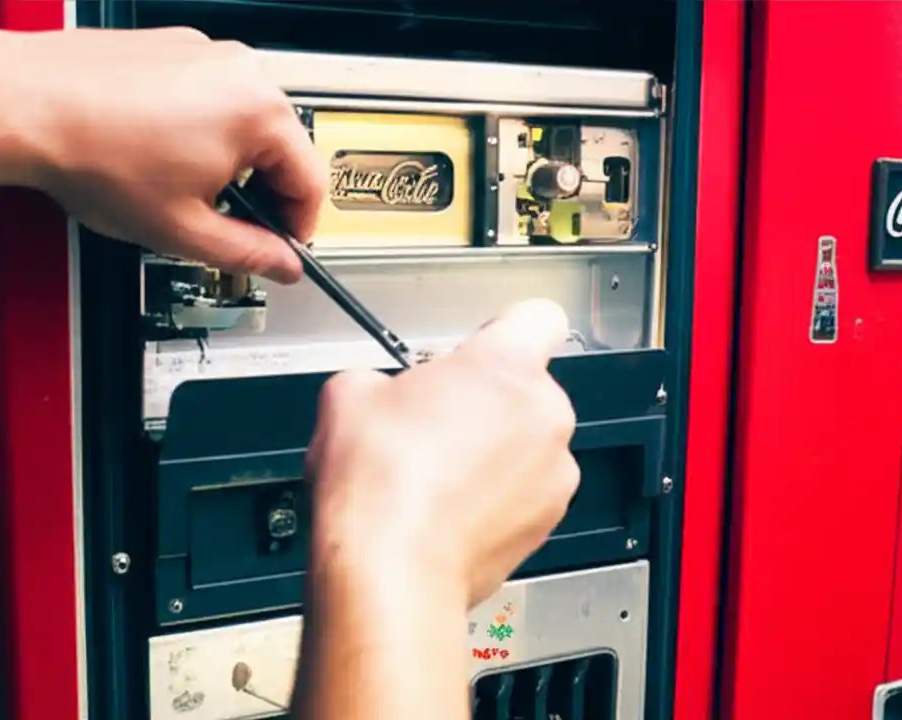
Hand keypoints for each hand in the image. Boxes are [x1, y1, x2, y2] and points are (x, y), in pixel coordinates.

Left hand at [0, 28, 324, 282]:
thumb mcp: (184, 230)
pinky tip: (158, 157)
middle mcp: (243, 71)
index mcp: (262, 113)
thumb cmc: (93, 154)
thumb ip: (248, 254)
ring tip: (181, 190)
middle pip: (281, 149)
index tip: (280, 248)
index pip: (312, 182)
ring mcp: (208, 53)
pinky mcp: (175, 48)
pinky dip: (197, 131)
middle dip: (260, 193)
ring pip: (244, 123)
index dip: (298, 229)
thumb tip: (280, 264)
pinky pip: (209, 98)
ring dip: (228, 163)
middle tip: (228, 227)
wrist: (25, 107)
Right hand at [305, 299, 579, 607]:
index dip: (501, 330)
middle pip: (528, 386)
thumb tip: (377, 392)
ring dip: (494, 449)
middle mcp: (545, 414)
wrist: (391, 568)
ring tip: (435, 471)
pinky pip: (526, 491)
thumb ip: (380, 377)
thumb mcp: (349, 394)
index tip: (474, 348)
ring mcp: (553, 473)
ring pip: (529, 442)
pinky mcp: (546, 522)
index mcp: (507, 364)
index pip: (538, 315)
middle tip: (435, 417)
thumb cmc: (379, 484)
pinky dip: (496, 495)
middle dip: (486, 397)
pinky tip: (447, 506)